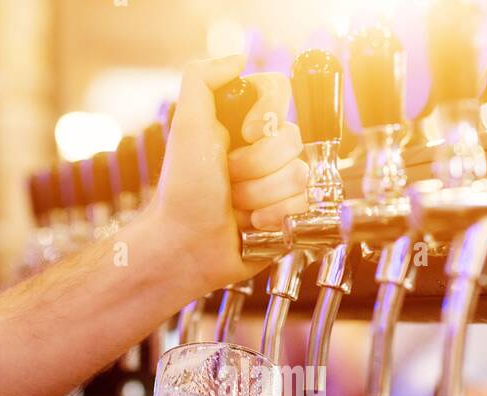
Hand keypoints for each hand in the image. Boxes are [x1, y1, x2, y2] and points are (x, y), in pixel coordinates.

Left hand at [143, 55, 308, 288]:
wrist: (186, 245)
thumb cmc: (182, 191)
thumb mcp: (186, 125)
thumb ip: (202, 79)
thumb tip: (238, 59)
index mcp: (241, 122)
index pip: (279, 92)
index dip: (267, 115)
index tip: (243, 133)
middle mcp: (263, 149)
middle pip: (292, 139)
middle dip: (255, 167)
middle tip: (228, 181)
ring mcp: (277, 182)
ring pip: (299, 176)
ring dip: (261, 196)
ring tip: (236, 207)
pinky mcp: (288, 214)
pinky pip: (304, 205)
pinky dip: (274, 217)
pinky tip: (252, 225)